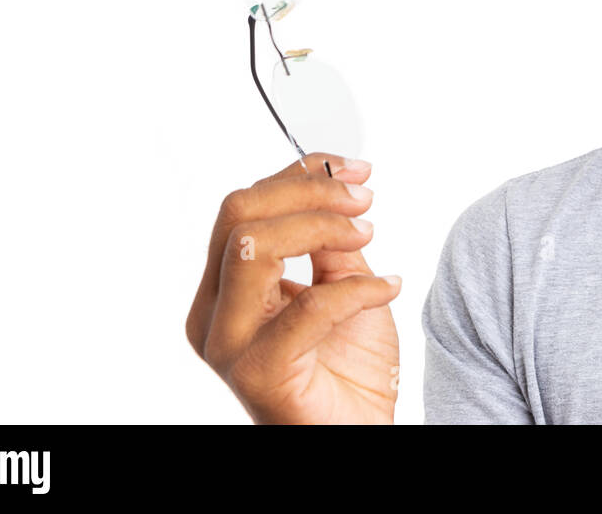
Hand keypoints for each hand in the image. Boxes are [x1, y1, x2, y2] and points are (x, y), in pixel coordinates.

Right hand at [186, 153, 401, 423]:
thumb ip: (329, 240)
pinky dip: (357, 289)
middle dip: (310, 193)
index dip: (299, 174)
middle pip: (241, 215)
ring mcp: (229, 343)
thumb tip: (334, 186)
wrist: (361, 433)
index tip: (353, 169)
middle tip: (363, 201)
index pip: (243, 208)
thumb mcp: (343, 284)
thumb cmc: (347, 371)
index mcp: (226, 287)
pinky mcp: (258, 372)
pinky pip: (306, 306)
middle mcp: (215, 312)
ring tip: (367, 237)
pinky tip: (386, 289)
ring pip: (253, 246)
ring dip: (322, 228)